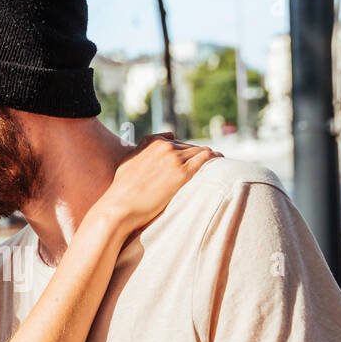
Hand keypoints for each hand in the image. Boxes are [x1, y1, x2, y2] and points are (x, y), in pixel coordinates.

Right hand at [97, 134, 221, 232]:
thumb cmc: (121, 190)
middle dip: (198, 156)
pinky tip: (221, 162)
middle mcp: (165, 146)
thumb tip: (169, 134)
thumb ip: (145, 145)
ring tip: (218, 163)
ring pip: (201, 152)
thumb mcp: (129, 160)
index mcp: (152, 142)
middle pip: (191, 148)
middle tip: (209, 164)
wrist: (119, 207)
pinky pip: (207, 160)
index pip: (177, 143)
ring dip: (210, 157)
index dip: (185, 153)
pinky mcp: (183, 174)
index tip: (193, 160)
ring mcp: (174, 159)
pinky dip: (215, 159)